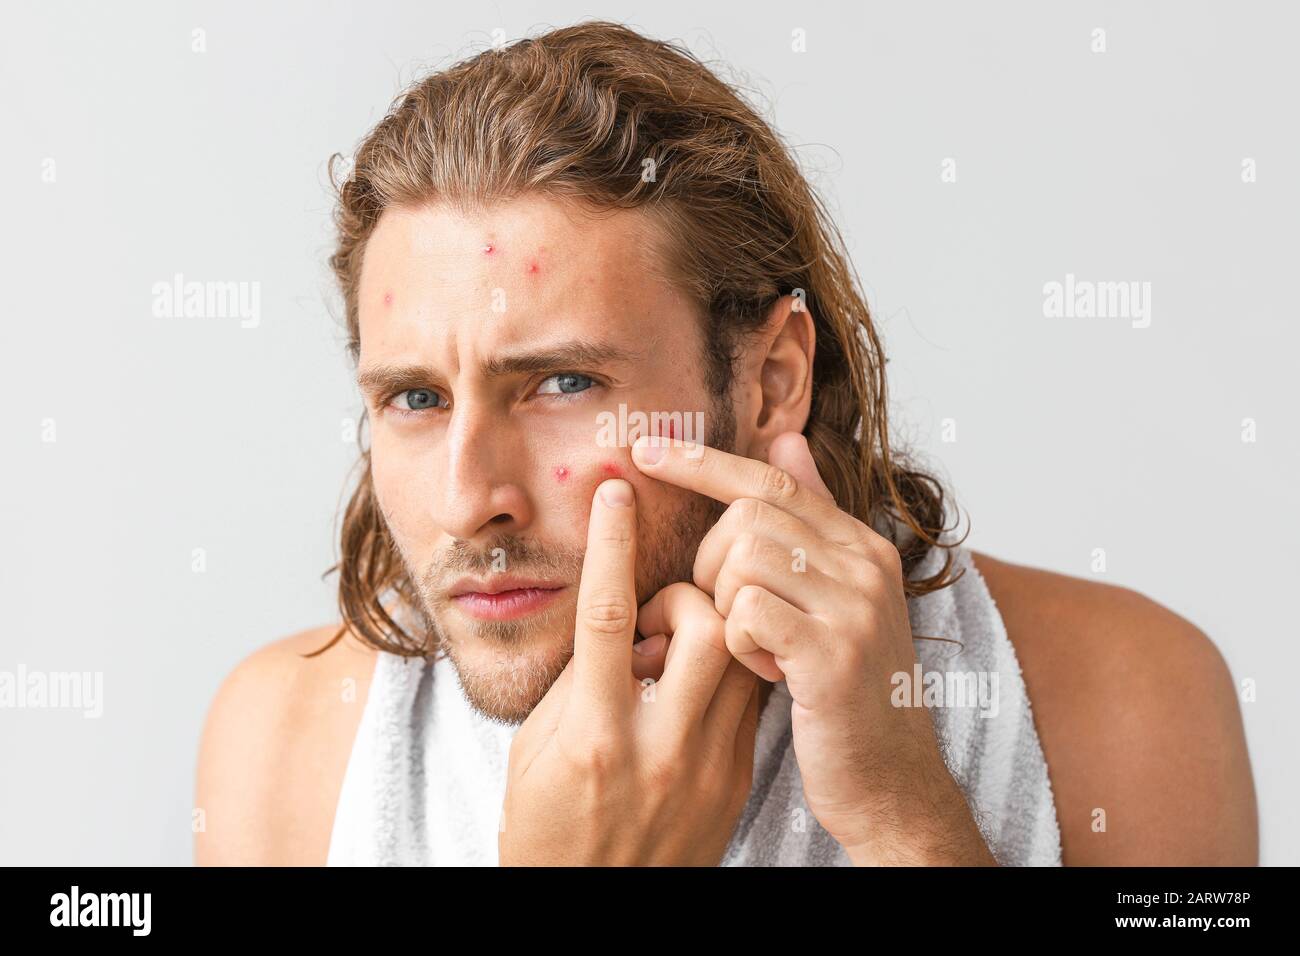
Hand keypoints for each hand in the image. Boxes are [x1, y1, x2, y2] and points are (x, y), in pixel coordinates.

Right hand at [498, 478, 761, 865]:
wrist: (595, 907)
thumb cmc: (547, 825)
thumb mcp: (539, 748)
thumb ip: (581, 679)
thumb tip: (617, 621)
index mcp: (594, 734)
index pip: (605, 613)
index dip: (611, 541)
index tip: (618, 490)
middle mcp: (657, 747)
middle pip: (702, 624)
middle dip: (684, 594)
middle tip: (658, 610)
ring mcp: (706, 767)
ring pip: (742, 656)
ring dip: (715, 627)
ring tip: (678, 645)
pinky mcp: (737, 781)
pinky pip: (751, 698)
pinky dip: (731, 670)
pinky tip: (701, 679)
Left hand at [630, 432, 994, 864]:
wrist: (890, 782)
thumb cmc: (845, 691)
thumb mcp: (834, 597)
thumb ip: (810, 521)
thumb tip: (787, 438)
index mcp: (861, 545)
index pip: (771, 478)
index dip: (703, 462)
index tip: (645, 449)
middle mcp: (866, 564)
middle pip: (746, 516)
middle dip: (712, 564)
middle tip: (732, 615)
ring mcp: (856, 607)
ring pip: (741, 560)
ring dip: (726, 607)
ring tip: (758, 649)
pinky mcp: (833, 655)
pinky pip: (745, 614)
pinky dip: (739, 645)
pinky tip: (768, 673)